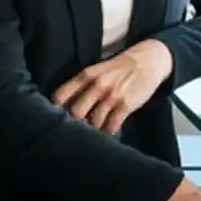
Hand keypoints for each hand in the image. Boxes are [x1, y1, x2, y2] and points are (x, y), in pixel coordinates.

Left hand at [52, 39, 172, 133]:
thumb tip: (65, 107)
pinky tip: (104, 137)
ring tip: (86, 140)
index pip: (61, 95)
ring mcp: (112, 96)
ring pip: (93, 122)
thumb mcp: (97, 71)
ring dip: (90, 132)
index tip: (51, 121)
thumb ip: (82, 86)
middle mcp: (96, 85)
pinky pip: (112, 126)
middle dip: (71, 126)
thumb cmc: (120, 67)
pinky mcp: (126, 105)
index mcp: (86, 75)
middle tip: (69, 135)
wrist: (149, 60)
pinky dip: (107, 134)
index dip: (53, 111)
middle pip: (75, 112)